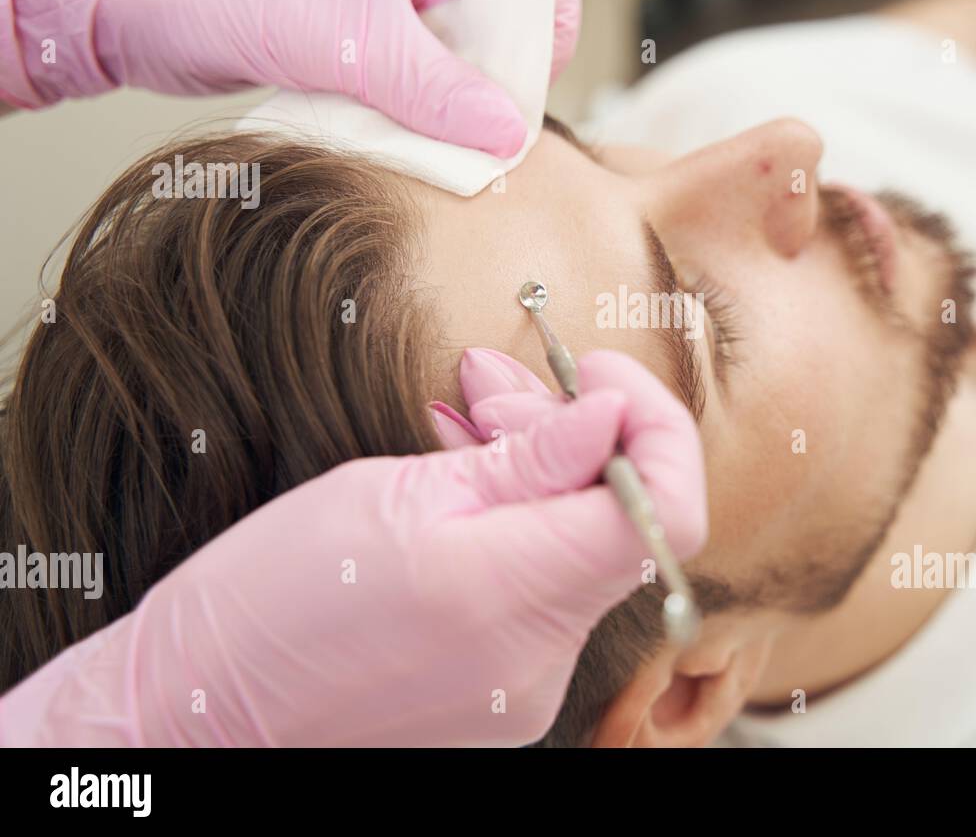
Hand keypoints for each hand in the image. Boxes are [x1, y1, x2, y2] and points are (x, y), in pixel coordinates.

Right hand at [0, 350, 704, 746]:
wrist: (199, 711)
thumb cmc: (267, 601)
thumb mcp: (392, 495)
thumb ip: (522, 461)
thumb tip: (610, 418)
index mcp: (514, 594)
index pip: (661, 510)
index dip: (651, 428)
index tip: (600, 379)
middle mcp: (539, 657)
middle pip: (613, 520)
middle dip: (572, 434)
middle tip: (495, 384)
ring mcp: (525, 685)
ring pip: (573, 549)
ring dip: (536, 471)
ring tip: (469, 414)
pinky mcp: (500, 693)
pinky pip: (537, 588)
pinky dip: (514, 524)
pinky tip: (463, 477)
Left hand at [3, 0, 579, 154]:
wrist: (140, 0)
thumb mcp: (357, 47)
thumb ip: (440, 93)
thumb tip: (511, 133)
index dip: (550, 33)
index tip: (521, 90)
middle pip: (506, 23)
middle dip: (498, 81)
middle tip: (474, 130)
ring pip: (460, 59)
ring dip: (452, 105)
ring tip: (428, 138)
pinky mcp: (358, 36)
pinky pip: (416, 79)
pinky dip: (415, 112)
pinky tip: (392, 135)